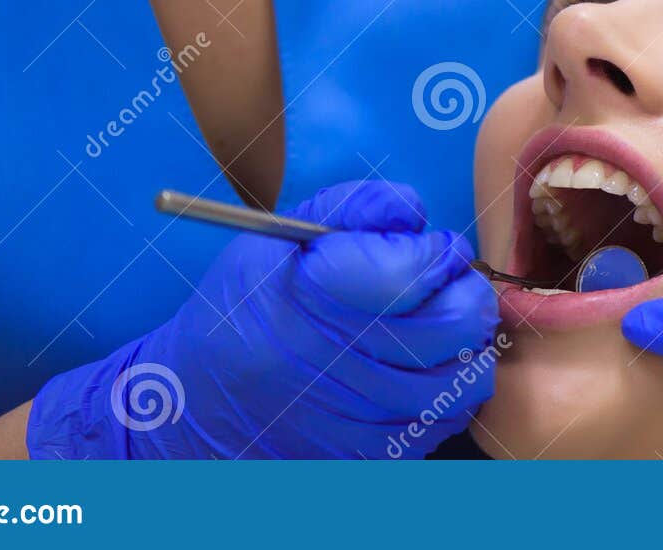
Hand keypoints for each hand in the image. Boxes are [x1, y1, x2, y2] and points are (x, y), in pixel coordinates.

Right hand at [27, 181, 499, 457]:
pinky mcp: (372, 454)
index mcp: (318, 299)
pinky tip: (423, 366)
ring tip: (438, 322)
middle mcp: (344, 363)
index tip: (429, 244)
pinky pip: (447, 419)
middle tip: (446, 279)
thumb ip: (350, 208)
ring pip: (465, 375)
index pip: (419, 269)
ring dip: (467, 340)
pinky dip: (451, 387)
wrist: (195, 408)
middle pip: (459, 322)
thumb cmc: (239, 311)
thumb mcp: (274, 241)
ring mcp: (362, 417)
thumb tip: (413, 208)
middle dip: (466, 288)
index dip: (438, 248)